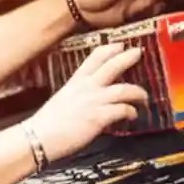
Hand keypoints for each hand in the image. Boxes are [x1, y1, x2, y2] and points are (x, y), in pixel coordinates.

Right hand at [25, 43, 148, 161]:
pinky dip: (131, 111)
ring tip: (143, 96)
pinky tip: (132, 115)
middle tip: (138, 53)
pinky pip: (123, 110)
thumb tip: (91, 100)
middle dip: (128, 57)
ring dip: (138, 92)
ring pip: (124, 89)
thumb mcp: (63, 100)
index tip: (120, 45)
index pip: (95, 57)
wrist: (39, 138)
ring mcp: (94, 101)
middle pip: (113, 65)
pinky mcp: (99, 117)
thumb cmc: (48, 124)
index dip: (110, 48)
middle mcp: (87, 87)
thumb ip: (79, 96)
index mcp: (76, 81)